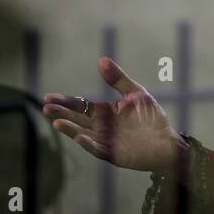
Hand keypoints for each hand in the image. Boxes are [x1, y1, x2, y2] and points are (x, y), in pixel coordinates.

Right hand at [43, 57, 186, 174]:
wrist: (167, 141)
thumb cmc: (152, 118)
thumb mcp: (135, 94)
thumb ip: (118, 79)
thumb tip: (101, 59)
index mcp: (105, 112)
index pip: (80, 105)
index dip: (65, 102)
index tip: (48, 97)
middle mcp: (101, 127)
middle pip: (77, 119)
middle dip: (61, 114)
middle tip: (45, 108)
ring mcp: (105, 141)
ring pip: (83, 134)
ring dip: (70, 129)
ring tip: (56, 122)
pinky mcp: (112, 154)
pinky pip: (97, 148)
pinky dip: (88, 143)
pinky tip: (79, 136)